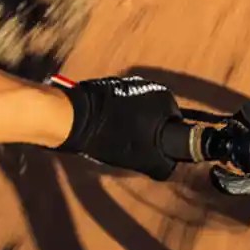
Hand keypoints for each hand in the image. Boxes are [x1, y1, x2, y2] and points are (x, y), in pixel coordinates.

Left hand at [55, 76, 181, 179]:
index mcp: (164, 98)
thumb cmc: (111, 136)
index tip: (153, 148)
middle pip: (157, 113)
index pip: (175, 121)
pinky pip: (122, 101)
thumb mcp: (144, 159)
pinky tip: (107, 126)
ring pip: (140, 107)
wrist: (74, 118)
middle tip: (137, 145)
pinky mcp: (111, 83)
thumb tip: (170, 168)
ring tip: (119, 136)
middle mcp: (151, 85)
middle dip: (150, 128)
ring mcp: (129, 82)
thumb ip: (163, 165)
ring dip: (133, 120)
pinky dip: (118, 113)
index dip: (165, 137)